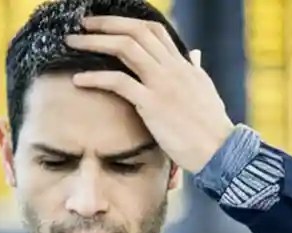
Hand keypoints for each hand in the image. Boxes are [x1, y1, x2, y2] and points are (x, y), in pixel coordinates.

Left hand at [66, 15, 234, 173]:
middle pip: (136, 32)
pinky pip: (119, 82)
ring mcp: (162, 83)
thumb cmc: (211, 127)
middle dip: (106, 23)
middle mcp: (173, 67)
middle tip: (82, 23)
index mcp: (183, 64)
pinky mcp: (153, 104)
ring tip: (72, 42)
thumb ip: (194, 70)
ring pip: (125, 48)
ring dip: (94, 42)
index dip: (127, 22)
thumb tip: (194, 55)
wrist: (220, 150)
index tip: (105, 23)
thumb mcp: (204, 90)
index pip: (154, 31)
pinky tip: (77, 79)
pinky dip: (95, 77)